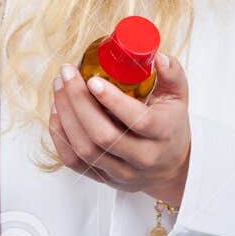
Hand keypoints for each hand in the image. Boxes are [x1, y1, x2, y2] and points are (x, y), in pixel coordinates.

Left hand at [49, 51, 191, 203]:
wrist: (170, 168)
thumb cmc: (171, 126)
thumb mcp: (178, 98)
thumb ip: (172, 74)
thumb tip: (158, 56)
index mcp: (164, 134)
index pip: (138, 121)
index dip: (113, 101)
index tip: (92, 79)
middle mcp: (142, 157)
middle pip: (103, 136)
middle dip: (79, 102)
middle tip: (66, 74)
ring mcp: (121, 172)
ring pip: (85, 149)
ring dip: (66, 116)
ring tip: (59, 87)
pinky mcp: (103, 179)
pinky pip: (74, 161)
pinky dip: (60, 136)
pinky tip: (57, 111)